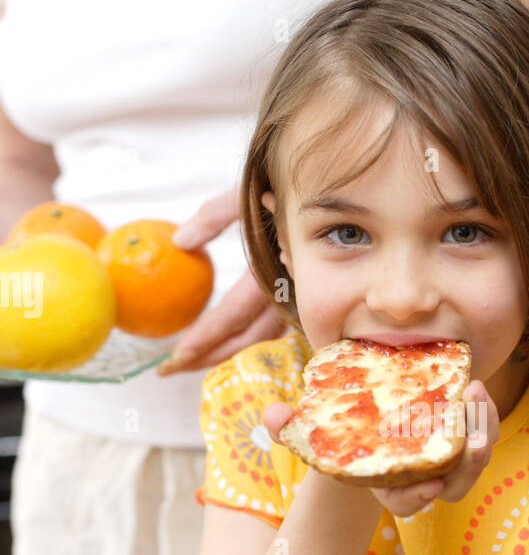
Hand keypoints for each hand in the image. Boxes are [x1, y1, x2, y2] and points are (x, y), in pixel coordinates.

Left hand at [157, 187, 286, 374]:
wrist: (329, 185)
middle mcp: (289, 290)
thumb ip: (213, 215)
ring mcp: (298, 296)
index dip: (206, 336)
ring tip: (194, 361)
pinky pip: (274, 327)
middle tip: (172, 369)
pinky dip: (248, 340)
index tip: (178, 355)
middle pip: (248, 340)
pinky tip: (227, 344)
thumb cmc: (287, 185)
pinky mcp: (300, 296)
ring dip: (228, 354)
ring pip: (262, 338)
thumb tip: (180, 241)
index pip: (234, 314)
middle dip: (210, 358)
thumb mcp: (246, 192)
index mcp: (272, 266)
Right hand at [261, 381, 499, 518]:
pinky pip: (480, 434)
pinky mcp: (459, 437)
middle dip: (467, 466)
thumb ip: (288, 426)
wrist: (366, 415)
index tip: (432, 486)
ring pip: (473, 462)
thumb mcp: (311, 429)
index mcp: (388, 486)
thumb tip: (269, 415)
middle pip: (453, 487)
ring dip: (483, 431)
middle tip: (472, 438)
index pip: (406, 504)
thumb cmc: (338, 430)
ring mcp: (444, 461)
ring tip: (477, 395)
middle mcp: (420, 480)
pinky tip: (477, 390)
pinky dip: (484, 415)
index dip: (420, 499)